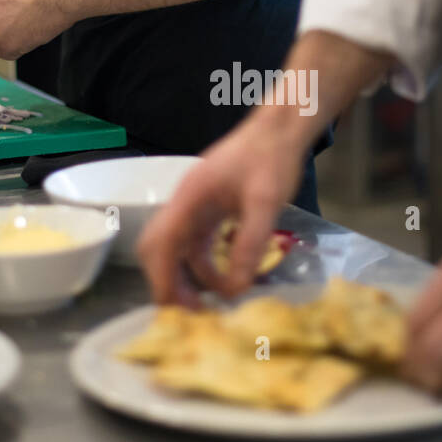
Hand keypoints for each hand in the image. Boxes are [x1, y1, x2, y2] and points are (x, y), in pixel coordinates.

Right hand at [138, 115, 307, 306]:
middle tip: (191, 314)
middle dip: (169, 283)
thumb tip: (238, 287)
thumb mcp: (266, 201)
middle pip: (159, 249)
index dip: (163, 278)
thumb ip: (250, 241)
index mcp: (190, 197)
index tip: (173, 309)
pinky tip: (224, 282)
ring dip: (189, 278)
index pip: (162, 243)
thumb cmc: (272, 157)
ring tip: (209, 305)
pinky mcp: (210, 209)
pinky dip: (205, 266)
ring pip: (178, 249)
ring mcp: (196, 206)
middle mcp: (185, 203)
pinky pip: (197, 244)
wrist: (281, 128)